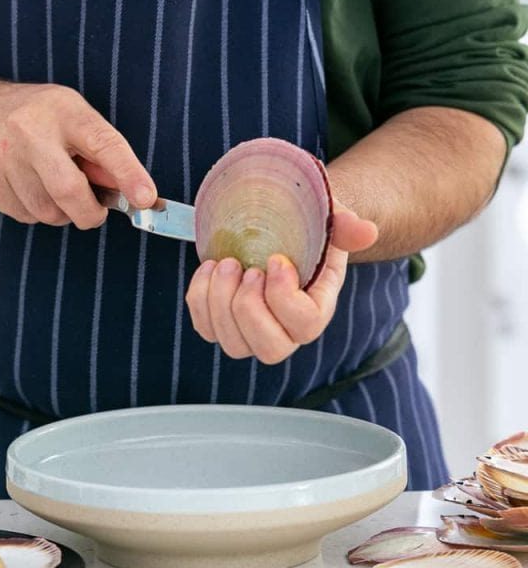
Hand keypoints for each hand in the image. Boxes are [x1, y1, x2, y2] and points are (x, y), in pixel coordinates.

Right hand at [0, 80, 155, 227]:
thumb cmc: (36, 118)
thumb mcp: (74, 118)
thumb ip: (103, 154)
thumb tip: (133, 193)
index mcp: (63, 110)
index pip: (103, 143)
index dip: (128, 174)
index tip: (146, 198)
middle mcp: (28, 129)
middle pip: (68, 191)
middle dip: (89, 213)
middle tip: (96, 212)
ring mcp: (0, 156)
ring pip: (46, 212)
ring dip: (60, 212)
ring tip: (53, 188)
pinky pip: (24, 216)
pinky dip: (35, 212)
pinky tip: (27, 188)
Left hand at [185, 205, 377, 363]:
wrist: (280, 228)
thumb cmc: (307, 227)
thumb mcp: (328, 219)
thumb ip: (346, 226)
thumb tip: (366, 231)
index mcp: (317, 307)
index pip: (305, 324)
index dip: (283, 297)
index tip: (274, 259)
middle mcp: (287, 331)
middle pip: (270, 348)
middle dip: (249, 307)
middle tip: (246, 268)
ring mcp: (252, 335)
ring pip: (233, 344)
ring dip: (220, 301)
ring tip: (226, 262)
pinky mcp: (223, 327)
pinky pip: (206, 329)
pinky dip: (200, 299)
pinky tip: (210, 269)